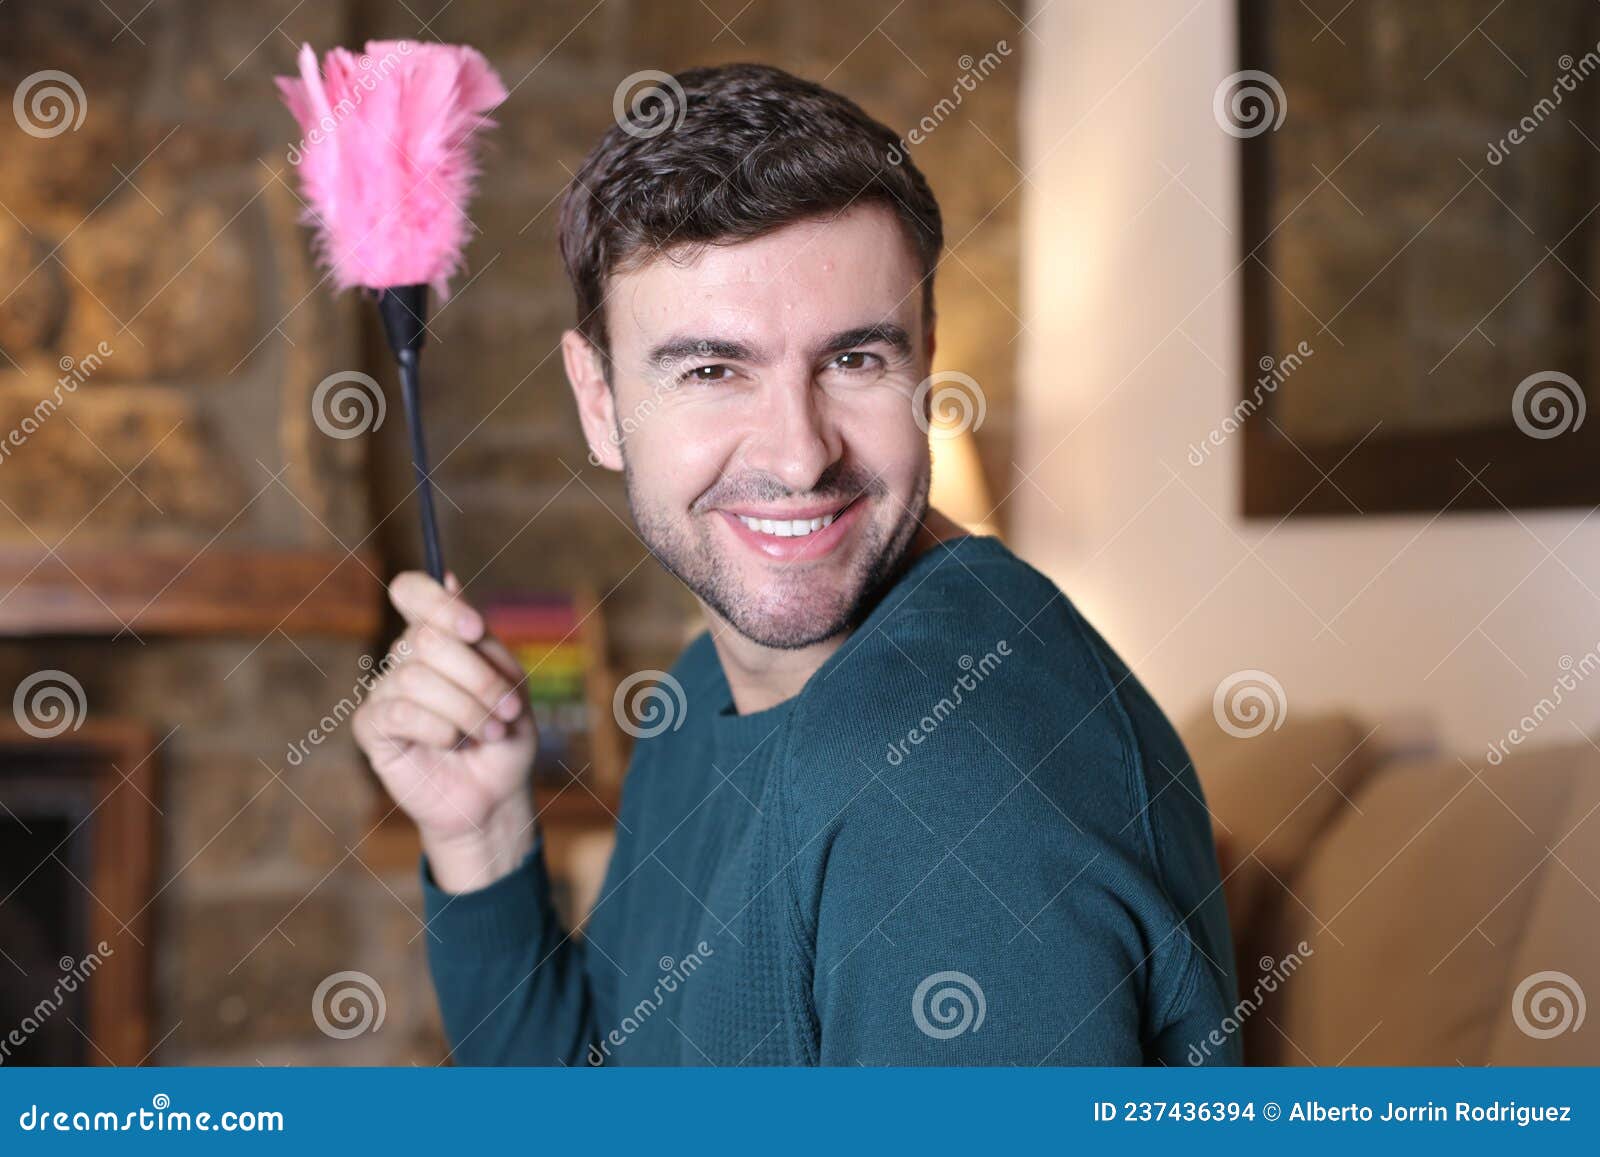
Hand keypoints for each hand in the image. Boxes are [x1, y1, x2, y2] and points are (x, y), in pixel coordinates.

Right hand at [353, 570, 537, 891]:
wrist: (494, 796)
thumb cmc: (503, 735)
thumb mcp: (511, 682)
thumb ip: (481, 640)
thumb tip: (449, 577)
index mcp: (437, 635)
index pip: (411, 591)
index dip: (439, 603)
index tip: (475, 630)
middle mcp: (405, 657)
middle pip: (426, 638)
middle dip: (478, 677)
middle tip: (508, 710)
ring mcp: (384, 691)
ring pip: (416, 678)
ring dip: (467, 709)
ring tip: (490, 733)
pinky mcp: (371, 728)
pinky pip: (400, 712)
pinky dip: (438, 728)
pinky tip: (452, 743)